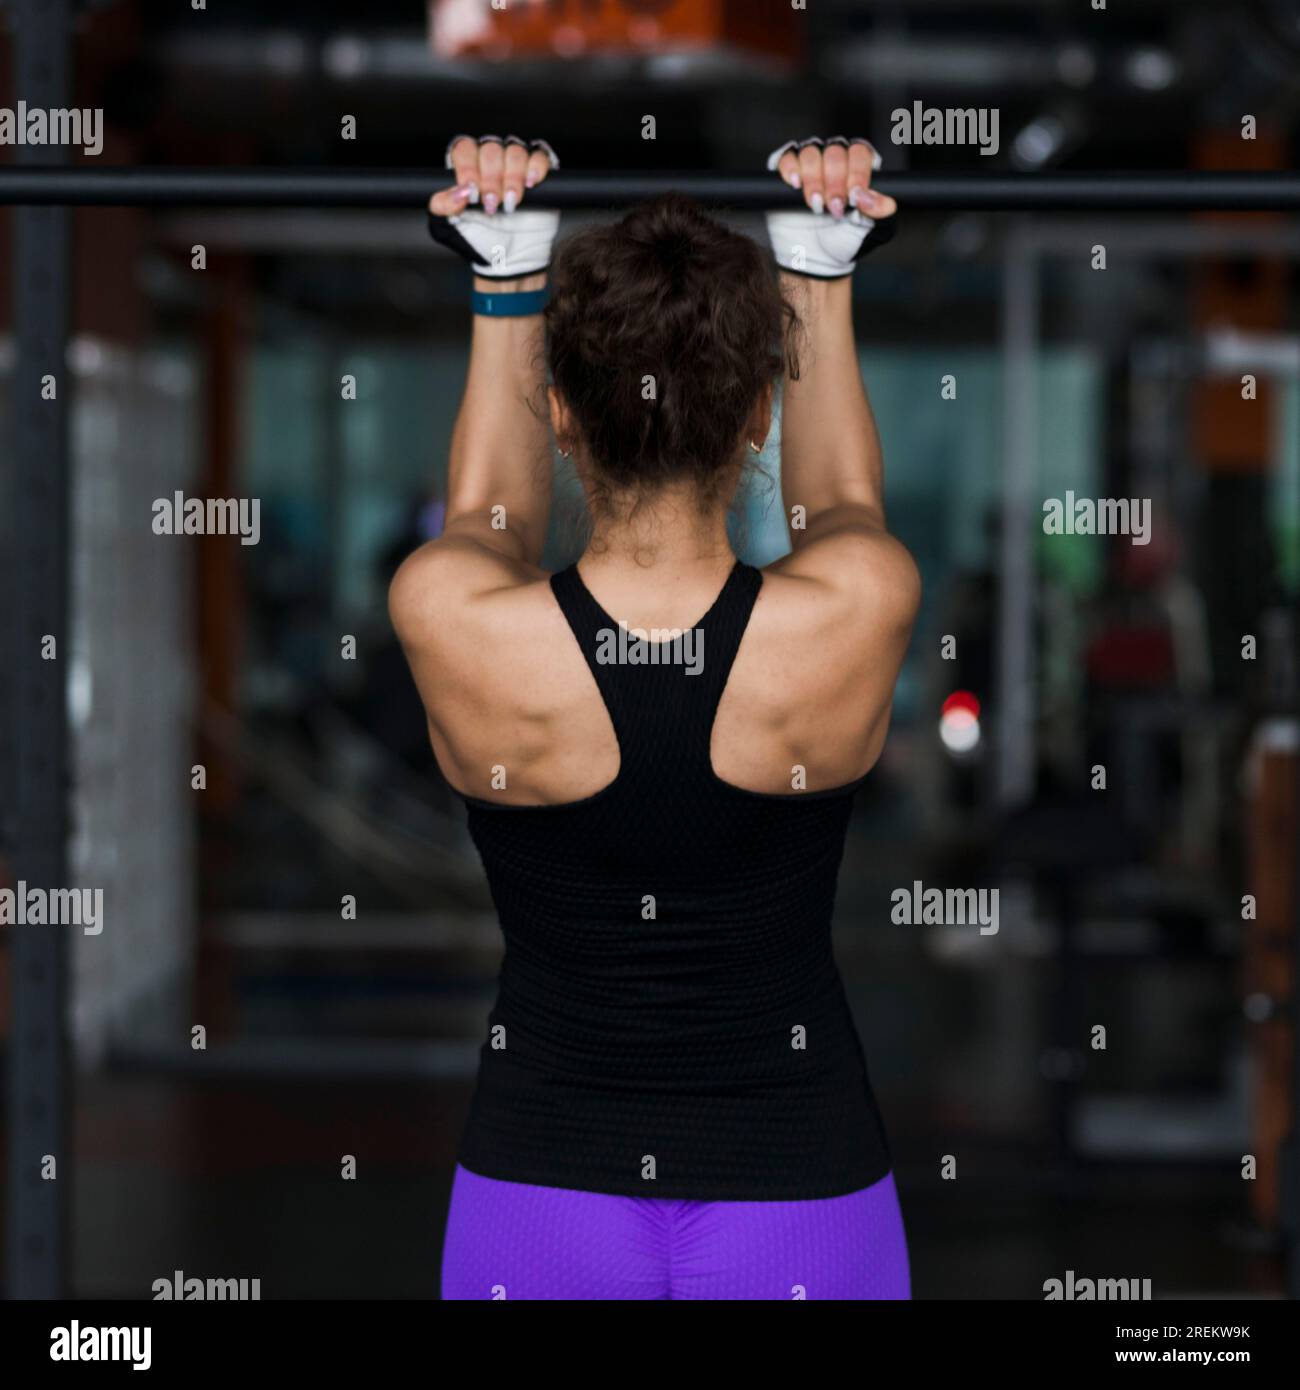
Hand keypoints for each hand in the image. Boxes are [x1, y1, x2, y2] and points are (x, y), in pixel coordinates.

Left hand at [428, 134, 560, 279]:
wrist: (510, 256)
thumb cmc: (481, 237)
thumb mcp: (451, 225)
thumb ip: (442, 206)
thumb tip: (457, 192)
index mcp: (468, 166)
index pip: (465, 150)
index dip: (468, 169)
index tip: (472, 195)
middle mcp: (491, 160)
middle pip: (490, 150)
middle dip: (491, 180)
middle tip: (492, 205)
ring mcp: (516, 163)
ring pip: (514, 152)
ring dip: (512, 178)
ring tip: (511, 203)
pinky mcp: (538, 170)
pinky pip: (539, 156)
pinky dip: (535, 168)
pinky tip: (530, 184)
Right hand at [764, 137, 897, 278]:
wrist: (816, 258)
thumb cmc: (844, 239)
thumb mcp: (869, 230)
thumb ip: (879, 213)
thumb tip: (886, 203)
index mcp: (858, 167)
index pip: (859, 154)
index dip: (857, 174)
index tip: (853, 199)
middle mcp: (835, 161)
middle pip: (835, 153)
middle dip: (834, 183)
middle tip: (834, 209)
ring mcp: (810, 165)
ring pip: (811, 153)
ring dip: (813, 179)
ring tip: (814, 204)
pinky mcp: (788, 173)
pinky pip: (787, 158)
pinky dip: (791, 169)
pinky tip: (795, 185)